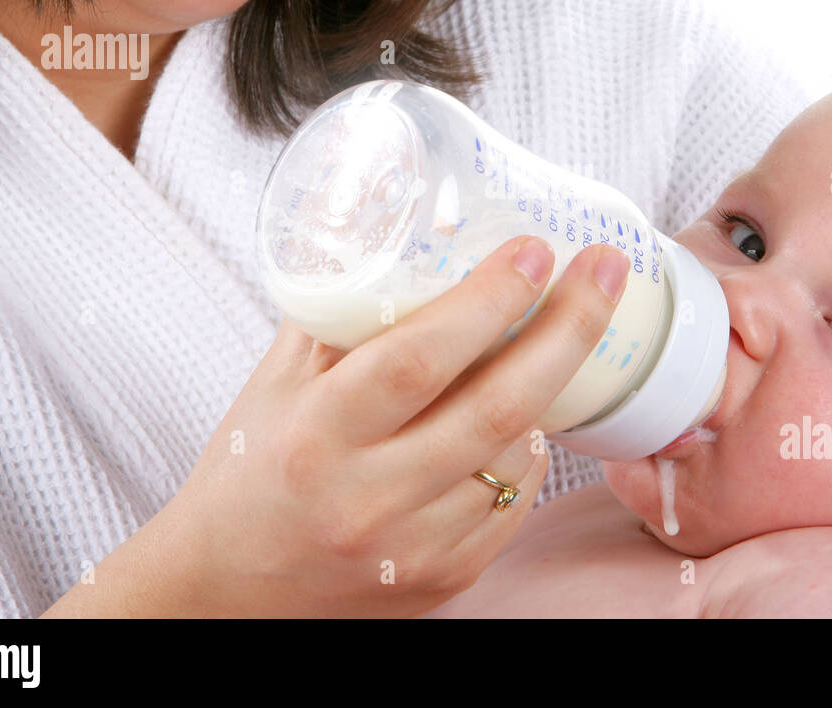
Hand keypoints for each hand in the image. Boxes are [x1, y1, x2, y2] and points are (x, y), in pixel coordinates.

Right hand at [43, 236, 629, 616]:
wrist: (226, 588)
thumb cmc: (249, 470)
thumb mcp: (276, 383)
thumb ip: (340, 318)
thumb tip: (414, 242)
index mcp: (316, 435)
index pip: (417, 360)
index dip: (486, 301)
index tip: (535, 250)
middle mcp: (366, 497)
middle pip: (496, 406)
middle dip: (568, 328)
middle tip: (605, 269)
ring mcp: (411, 548)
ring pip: (516, 455)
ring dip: (546, 389)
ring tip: (545, 342)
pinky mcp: (443, 578)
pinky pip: (514, 503)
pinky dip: (529, 452)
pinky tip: (518, 423)